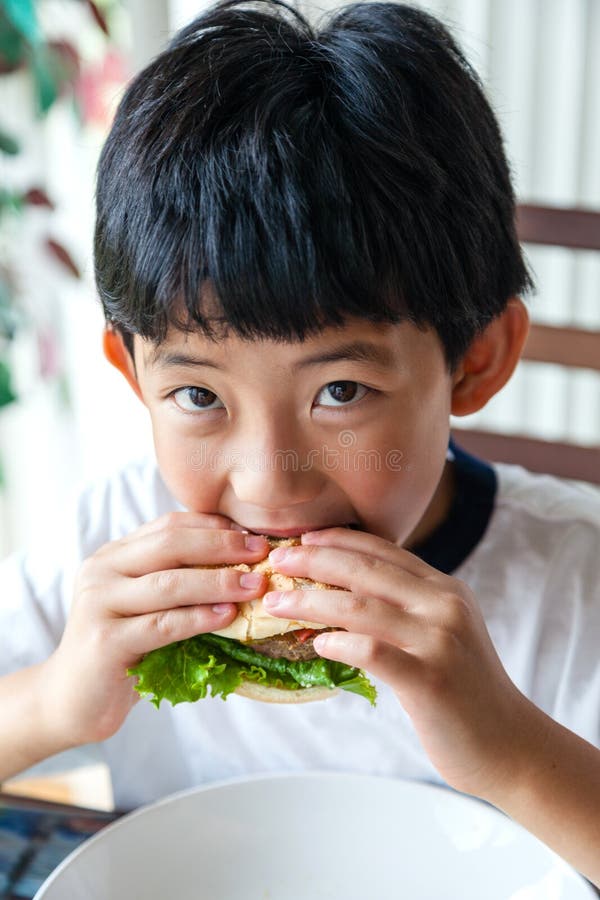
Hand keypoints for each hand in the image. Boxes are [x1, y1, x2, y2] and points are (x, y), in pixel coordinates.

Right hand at [43, 512, 268, 746]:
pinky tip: (228, 616)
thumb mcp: (147, 606)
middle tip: (261, 552)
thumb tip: (243, 564)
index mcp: (114, 555)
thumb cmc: (124, 650)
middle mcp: (102, 571)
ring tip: (254, 585)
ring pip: (168, 583)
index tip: (254, 534)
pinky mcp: (104, 641)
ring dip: (218, 581)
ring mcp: (99, 604)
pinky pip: (161, 624)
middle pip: (170, 544)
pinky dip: (198, 618)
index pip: (169, 525)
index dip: (214, 526)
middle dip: (221, 545)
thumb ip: (178, 580)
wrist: (72, 701)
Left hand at [263, 527, 543, 799]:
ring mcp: (439, 640)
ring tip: (277, 604)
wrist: (510, 746)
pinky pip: (371, 651)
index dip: (339, 541)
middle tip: (277, 561)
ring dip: (311, 601)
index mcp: (446, 590)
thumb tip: (347, 596)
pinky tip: (317, 645)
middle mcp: (444, 606)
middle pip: (366, 569)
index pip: (384, 551)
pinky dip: (338, 643)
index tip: (303, 539)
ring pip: (360, 607)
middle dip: (314, 560)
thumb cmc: (465, 693)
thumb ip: (408, 609)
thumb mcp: (443, 634)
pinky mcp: (431, 680)